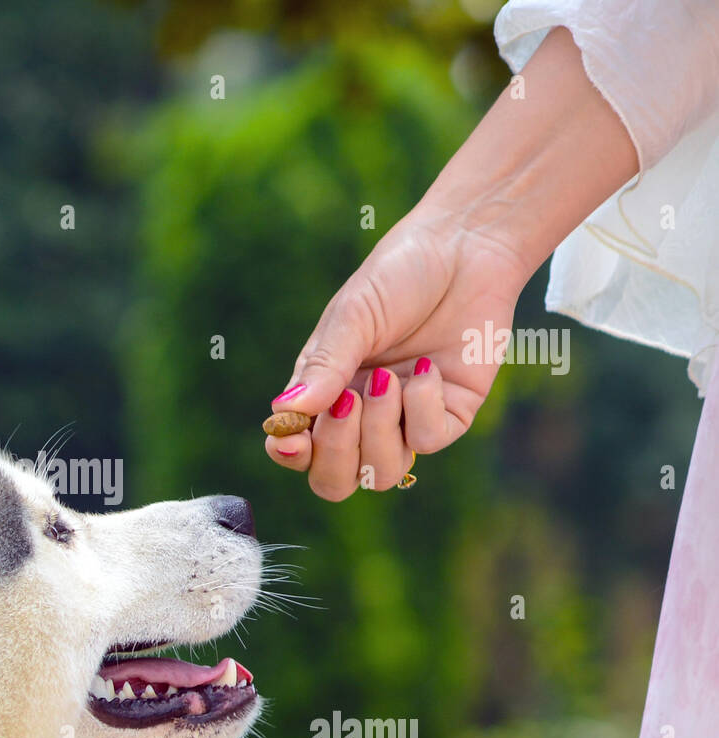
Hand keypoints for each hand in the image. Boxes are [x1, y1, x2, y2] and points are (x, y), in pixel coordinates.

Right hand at [265, 205, 528, 499]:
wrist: (465, 248)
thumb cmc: (398, 276)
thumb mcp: (352, 316)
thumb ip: (323, 366)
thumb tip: (283, 412)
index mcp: (325, 394)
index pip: (297, 448)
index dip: (289, 454)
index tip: (289, 438)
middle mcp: (362, 416)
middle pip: (335, 478)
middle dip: (336, 453)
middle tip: (347, 403)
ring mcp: (406, 420)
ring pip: (380, 471)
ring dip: (379, 430)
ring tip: (388, 378)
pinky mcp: (450, 415)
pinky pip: (427, 441)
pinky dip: (421, 408)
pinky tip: (426, 367)